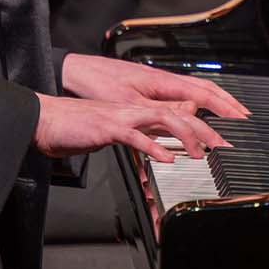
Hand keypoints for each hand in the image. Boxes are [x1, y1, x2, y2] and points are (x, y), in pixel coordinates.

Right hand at [34, 92, 230, 162]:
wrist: (45, 119)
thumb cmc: (73, 127)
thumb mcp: (111, 130)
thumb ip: (134, 134)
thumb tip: (153, 144)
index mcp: (133, 111)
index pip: (173, 113)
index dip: (199, 125)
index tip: (217, 141)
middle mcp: (131, 110)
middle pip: (177, 114)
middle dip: (204, 130)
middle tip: (223, 146)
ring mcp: (120, 117)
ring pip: (162, 118)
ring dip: (186, 135)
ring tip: (200, 153)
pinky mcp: (107, 128)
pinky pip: (135, 135)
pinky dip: (154, 147)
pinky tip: (167, 158)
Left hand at [60, 52, 248, 119]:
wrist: (74, 72)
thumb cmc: (96, 83)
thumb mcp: (130, 102)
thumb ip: (161, 110)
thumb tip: (192, 112)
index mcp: (162, 81)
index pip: (203, 93)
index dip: (225, 106)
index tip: (243, 118)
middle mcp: (162, 79)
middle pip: (203, 89)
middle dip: (227, 102)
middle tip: (246, 117)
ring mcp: (155, 82)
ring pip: (192, 91)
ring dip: (213, 102)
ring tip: (229, 115)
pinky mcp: (146, 87)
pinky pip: (178, 95)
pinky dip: (194, 102)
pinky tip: (196, 110)